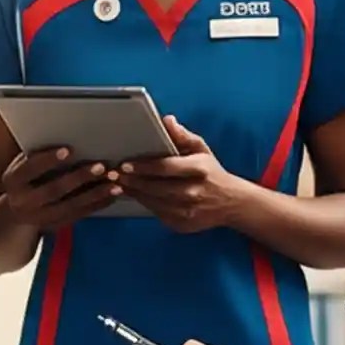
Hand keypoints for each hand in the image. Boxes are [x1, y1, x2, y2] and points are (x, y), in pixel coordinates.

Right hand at [2, 147, 120, 230]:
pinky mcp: (55, 225)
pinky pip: (79, 215)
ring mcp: (40, 217)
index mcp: (13, 181)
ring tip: (114, 183)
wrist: (14, 213)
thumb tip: (64, 136)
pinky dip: (97, 205)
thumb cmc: (23, 178)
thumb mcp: (21, 164)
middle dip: (79, 178)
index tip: (67, 150)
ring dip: (94, 194)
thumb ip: (37, 155)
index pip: (30, 169)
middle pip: (54, 190)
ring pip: (70, 206)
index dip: (48, 160)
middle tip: (100, 167)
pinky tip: (112, 195)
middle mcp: (24, 201)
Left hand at [118, 116, 241, 232]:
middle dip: (132, 180)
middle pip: (155, 187)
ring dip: (134, 193)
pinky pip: (157, 213)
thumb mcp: (202, 149)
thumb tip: (167, 120)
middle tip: (114, 174)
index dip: (143, 166)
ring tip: (119, 183)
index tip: (125, 164)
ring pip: (153, 202)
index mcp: (198, 170)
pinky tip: (135, 194)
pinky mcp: (182, 224)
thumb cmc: (211, 173)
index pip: (165, 167)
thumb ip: (183, 136)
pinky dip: (144, 204)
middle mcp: (193, 192)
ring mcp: (187, 211)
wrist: (231, 203)